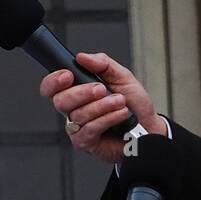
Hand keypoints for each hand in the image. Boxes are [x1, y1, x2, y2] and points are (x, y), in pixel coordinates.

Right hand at [38, 52, 166, 162]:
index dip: (54, 81)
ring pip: (78, 115)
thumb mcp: (121, 76)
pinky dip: (107, 118)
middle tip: (102, 89)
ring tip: (120, 102)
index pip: (51, 87)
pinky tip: (120, 114)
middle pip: (60, 101)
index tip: (68, 75)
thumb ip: (102, 63)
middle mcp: (73, 109)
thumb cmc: (134, 104)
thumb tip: (82, 57)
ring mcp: (78, 127)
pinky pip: (89, 129)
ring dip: (103, 106)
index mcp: (76, 91)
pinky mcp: (86, 142)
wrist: (149, 126)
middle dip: (82, 92)